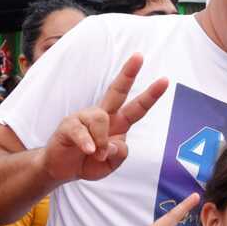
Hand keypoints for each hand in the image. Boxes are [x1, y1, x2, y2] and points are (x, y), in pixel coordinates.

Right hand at [41, 54, 166, 183]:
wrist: (61, 169)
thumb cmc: (88, 162)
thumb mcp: (111, 164)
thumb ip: (119, 154)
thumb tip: (112, 144)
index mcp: (117, 124)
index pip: (137, 108)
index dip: (151, 95)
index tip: (165, 80)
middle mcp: (102, 116)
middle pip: (117, 91)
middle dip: (128, 73)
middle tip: (140, 56)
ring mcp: (84, 118)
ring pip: (101, 119)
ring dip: (101, 141)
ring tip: (96, 154)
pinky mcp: (68, 125)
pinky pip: (81, 130)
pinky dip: (87, 143)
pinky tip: (88, 150)